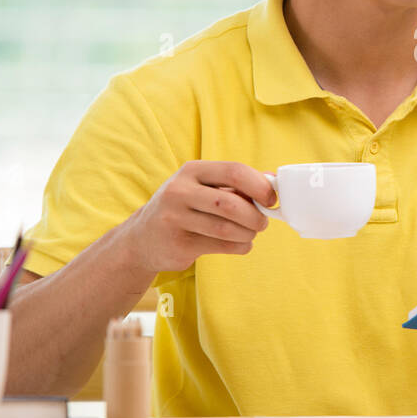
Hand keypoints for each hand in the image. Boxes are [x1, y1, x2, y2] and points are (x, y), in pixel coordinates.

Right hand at [116, 160, 277, 274]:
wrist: (143, 238)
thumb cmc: (184, 207)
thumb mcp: (203, 187)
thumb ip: (237, 183)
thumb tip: (273, 180)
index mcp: (191, 171)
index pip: (234, 171)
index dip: (259, 186)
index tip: (271, 199)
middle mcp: (179, 191)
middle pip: (231, 203)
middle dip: (255, 216)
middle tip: (262, 222)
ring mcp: (175, 218)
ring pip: (227, 228)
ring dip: (248, 234)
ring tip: (250, 233)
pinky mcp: (178, 244)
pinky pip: (221, 246)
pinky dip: (240, 246)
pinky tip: (240, 244)